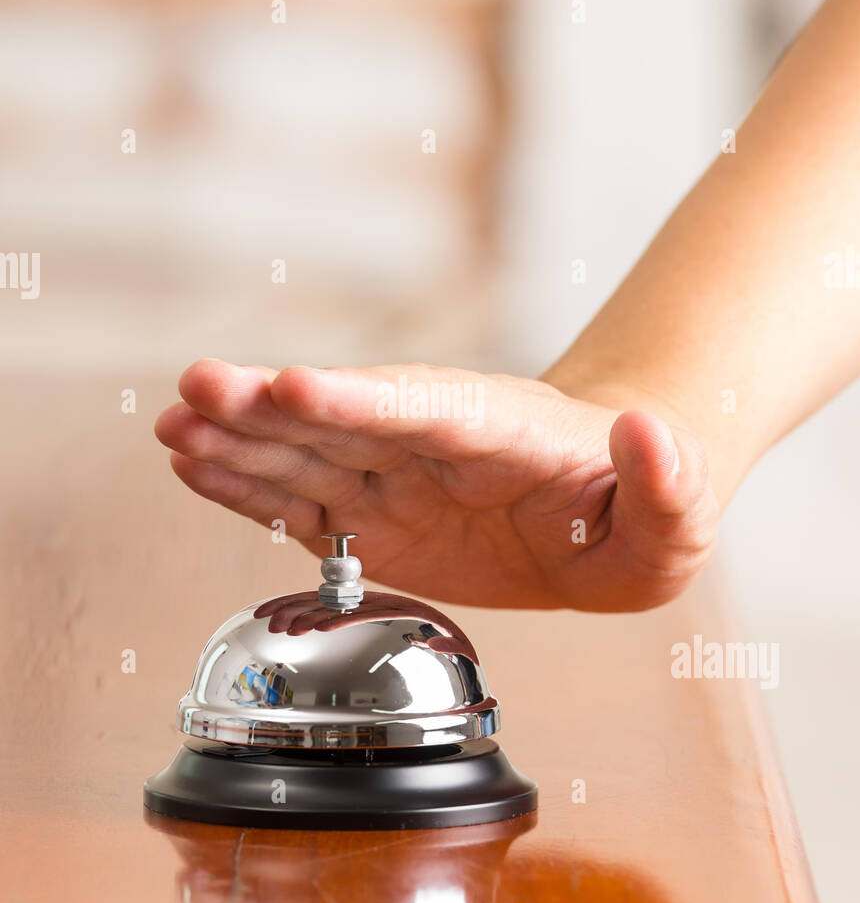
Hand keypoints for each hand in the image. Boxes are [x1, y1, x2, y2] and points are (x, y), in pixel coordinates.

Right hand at [155, 359, 717, 611]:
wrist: (611, 512)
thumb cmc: (643, 507)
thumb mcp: (679, 511)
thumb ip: (668, 481)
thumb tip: (648, 434)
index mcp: (502, 432)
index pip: (424, 406)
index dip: (358, 399)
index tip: (294, 385)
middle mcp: (434, 445)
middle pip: (345, 420)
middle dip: (270, 407)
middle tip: (197, 387)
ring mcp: (398, 479)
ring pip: (309, 458)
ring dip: (242, 444)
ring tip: (174, 426)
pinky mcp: (377, 518)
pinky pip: (304, 505)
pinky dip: (250, 491)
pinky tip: (196, 468)